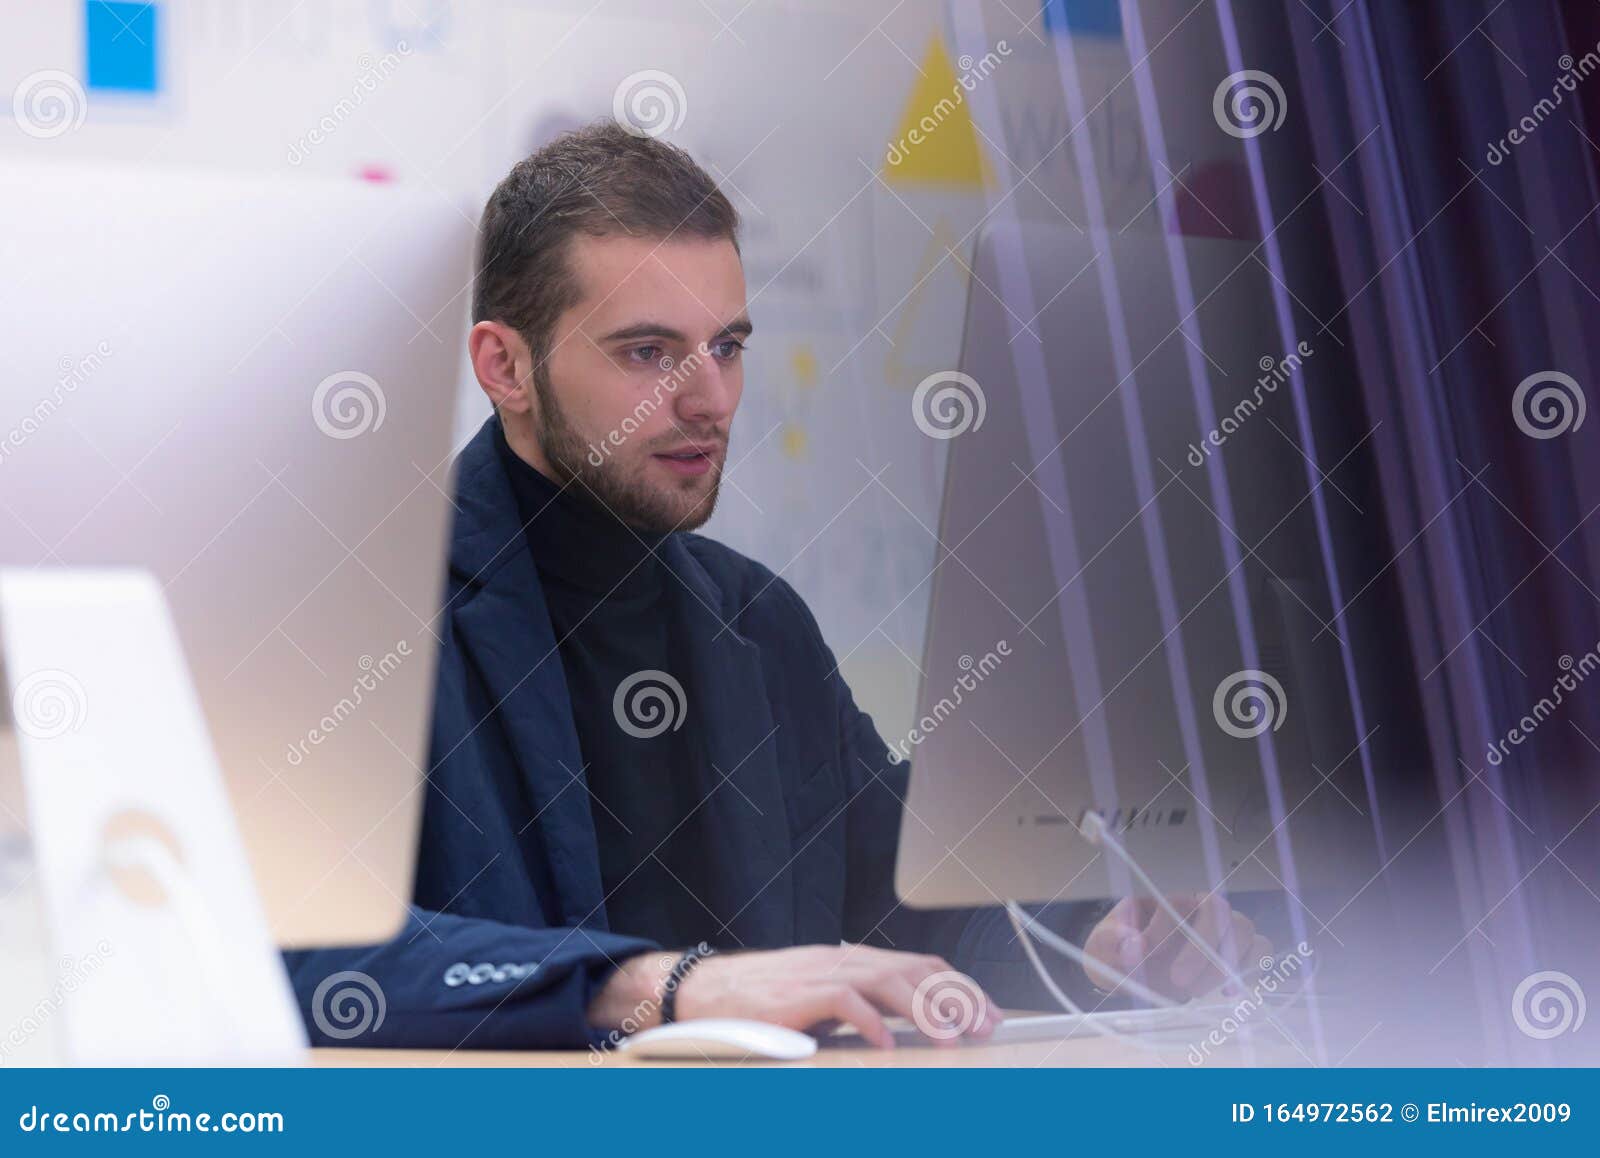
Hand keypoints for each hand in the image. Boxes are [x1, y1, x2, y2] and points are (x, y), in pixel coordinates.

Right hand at [590, 944, 1002, 1047]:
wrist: (703, 990)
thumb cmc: (760, 1002)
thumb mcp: (819, 999)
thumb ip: (858, 1006)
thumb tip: (903, 1030)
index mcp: (853, 961)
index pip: (921, 964)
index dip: (959, 987)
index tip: (988, 1013)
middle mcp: (843, 960)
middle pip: (915, 969)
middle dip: (956, 997)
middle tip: (986, 1026)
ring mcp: (821, 974)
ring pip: (888, 980)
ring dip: (925, 1009)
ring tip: (951, 1036)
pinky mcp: (797, 995)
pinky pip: (842, 1001)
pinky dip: (869, 1020)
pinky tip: (886, 1042)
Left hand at [1082, 893, 1269, 1000]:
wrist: (1134, 973)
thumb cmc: (1120, 951)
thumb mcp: (1104, 945)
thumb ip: (1113, 942)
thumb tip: (1134, 945)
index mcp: (1167, 900)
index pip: (1177, 903)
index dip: (1165, 928)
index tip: (1145, 954)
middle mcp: (1201, 908)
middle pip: (1219, 913)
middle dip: (1201, 949)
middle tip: (1178, 980)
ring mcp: (1224, 929)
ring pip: (1245, 931)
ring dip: (1225, 964)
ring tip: (1195, 990)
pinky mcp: (1239, 953)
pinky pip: (1261, 951)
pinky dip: (1251, 970)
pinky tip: (1228, 992)